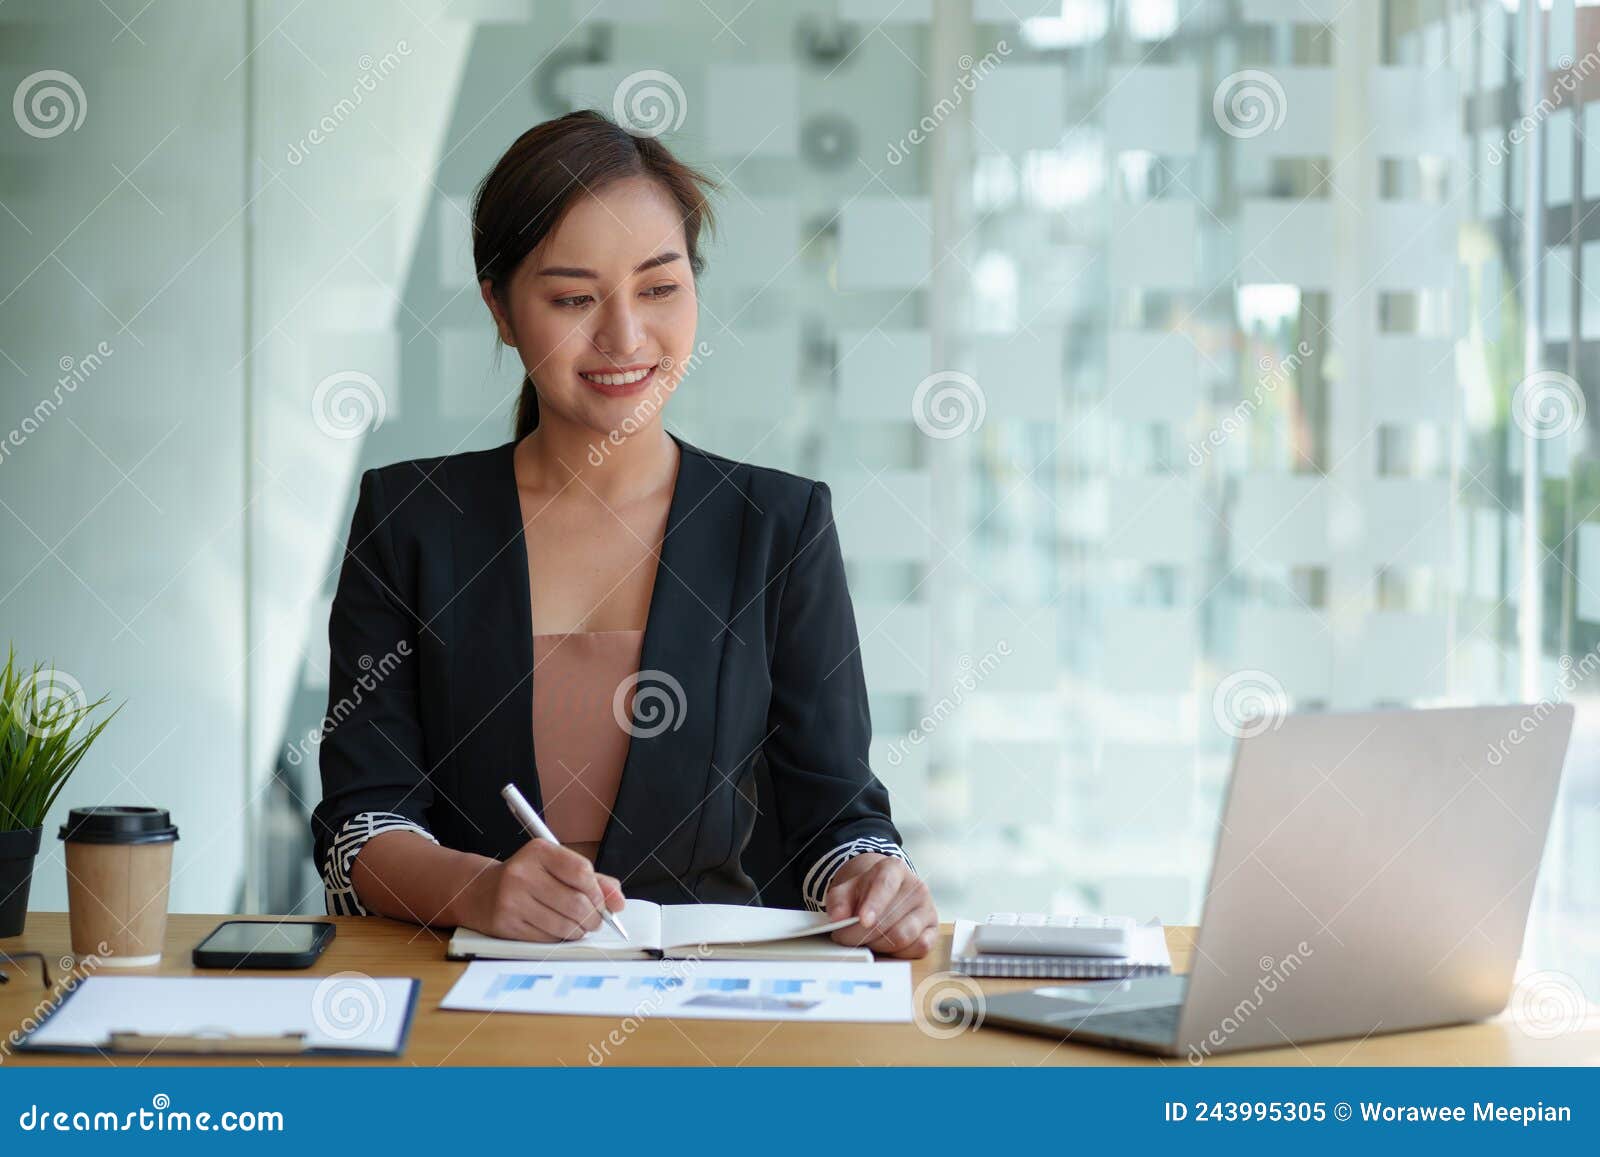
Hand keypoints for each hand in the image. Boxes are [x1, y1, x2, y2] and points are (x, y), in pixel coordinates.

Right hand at [463, 840, 625, 940]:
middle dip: (594, 917)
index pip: (582, 872)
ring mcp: (512, 899)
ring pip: (564, 925)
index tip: (603, 902)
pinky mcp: (506, 924)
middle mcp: (523, 873)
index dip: (599, 892)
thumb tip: (618, 902)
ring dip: (579, 931)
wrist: (480, 891)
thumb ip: (593, 880)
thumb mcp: (557, 868)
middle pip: (576, 902)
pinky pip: (547, 938)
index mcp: (539, 851)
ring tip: (578, 927)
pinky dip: (560, 939)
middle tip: (595, 921)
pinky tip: (558, 931)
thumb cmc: (527, 878)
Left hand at [824, 853, 936, 957]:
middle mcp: (916, 887)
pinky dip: (898, 953)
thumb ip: (838, 901)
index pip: (885, 885)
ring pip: (903, 936)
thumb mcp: (846, 890)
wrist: (883, 893)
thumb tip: (837, 917)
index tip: (862, 921)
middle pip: (889, 919)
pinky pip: (918, 948)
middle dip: (862, 934)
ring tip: (864, 941)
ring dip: (878, 945)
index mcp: (894, 869)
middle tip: (845, 938)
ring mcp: (928, 909)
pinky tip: (885, 946)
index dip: (874, 904)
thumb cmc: (865, 892)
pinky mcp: (933, 930)